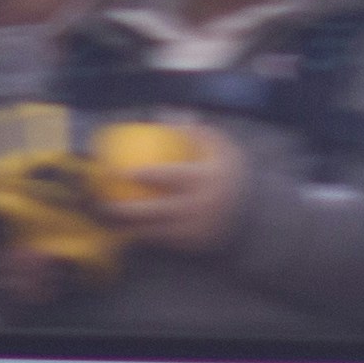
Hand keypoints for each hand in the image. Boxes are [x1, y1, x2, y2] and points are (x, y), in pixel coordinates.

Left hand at [101, 122, 245, 254]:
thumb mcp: (222, 148)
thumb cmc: (230, 174)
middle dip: (130, 210)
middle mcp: (201, 208)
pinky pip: (168, 243)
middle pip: (158, 211)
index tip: (122, 171)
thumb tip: (165, 115)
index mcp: (206, 181)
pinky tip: (132, 232)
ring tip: (112, 222)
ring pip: (159, 232)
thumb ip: (196, 132)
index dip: (145, 174)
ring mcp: (199, 230)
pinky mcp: (197, 246)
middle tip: (108, 205)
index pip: (170, 177)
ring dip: (134, 229)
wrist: (255, 212)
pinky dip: (149, 238)